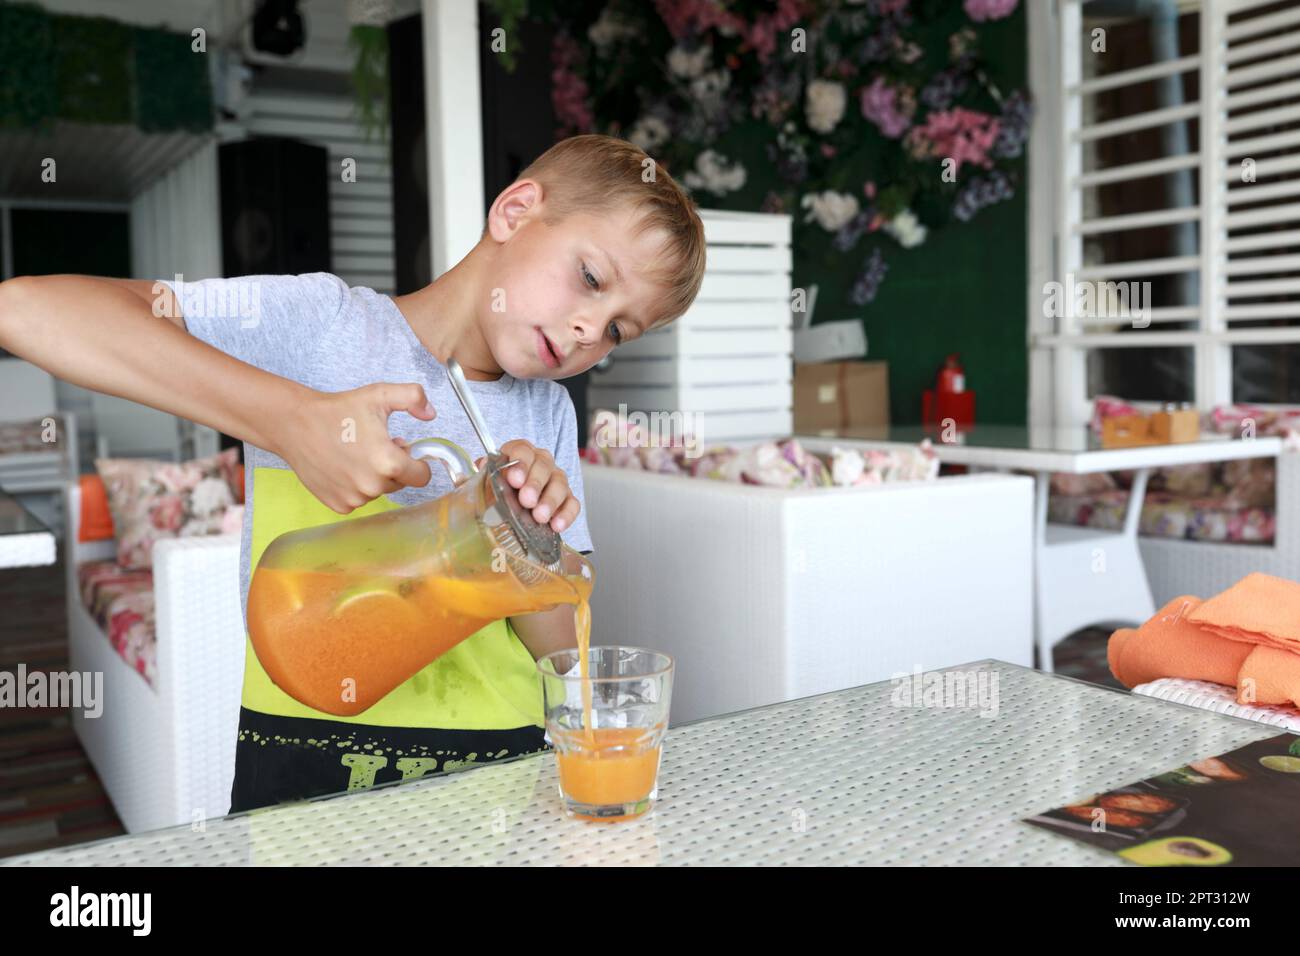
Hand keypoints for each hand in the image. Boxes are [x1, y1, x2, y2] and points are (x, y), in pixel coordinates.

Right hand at [275, 383, 436, 512]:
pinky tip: (342, 466)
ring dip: (373, 476)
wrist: (295, 424)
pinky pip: (359, 499)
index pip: (422, 477)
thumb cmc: (337, 410)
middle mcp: (373, 486)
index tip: (402, 449)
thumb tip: (431, 414)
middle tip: (374, 445)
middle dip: (393, 467)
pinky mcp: (339, 505)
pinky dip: (355, 486)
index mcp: (389, 463)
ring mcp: (355, 499)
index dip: (416, 461)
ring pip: (378, 491)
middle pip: (400, 483)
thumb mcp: (379, 394)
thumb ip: (413, 397)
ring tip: (356, 454)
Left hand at [475, 438, 579, 532]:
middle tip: (527, 500)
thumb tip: (470, 475)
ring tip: (540, 516)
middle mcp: (540, 462)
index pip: (522, 450)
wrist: (510, 503)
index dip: (520, 463)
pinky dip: (566, 514)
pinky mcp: (566, 498)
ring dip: (550, 500)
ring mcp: (555, 479)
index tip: (514, 479)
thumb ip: (478, 478)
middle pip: (543, 465)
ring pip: (560, 483)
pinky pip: (572, 503)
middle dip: (535, 483)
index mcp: (518, 452)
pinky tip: (556, 525)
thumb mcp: (483, 482)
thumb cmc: (497, 489)